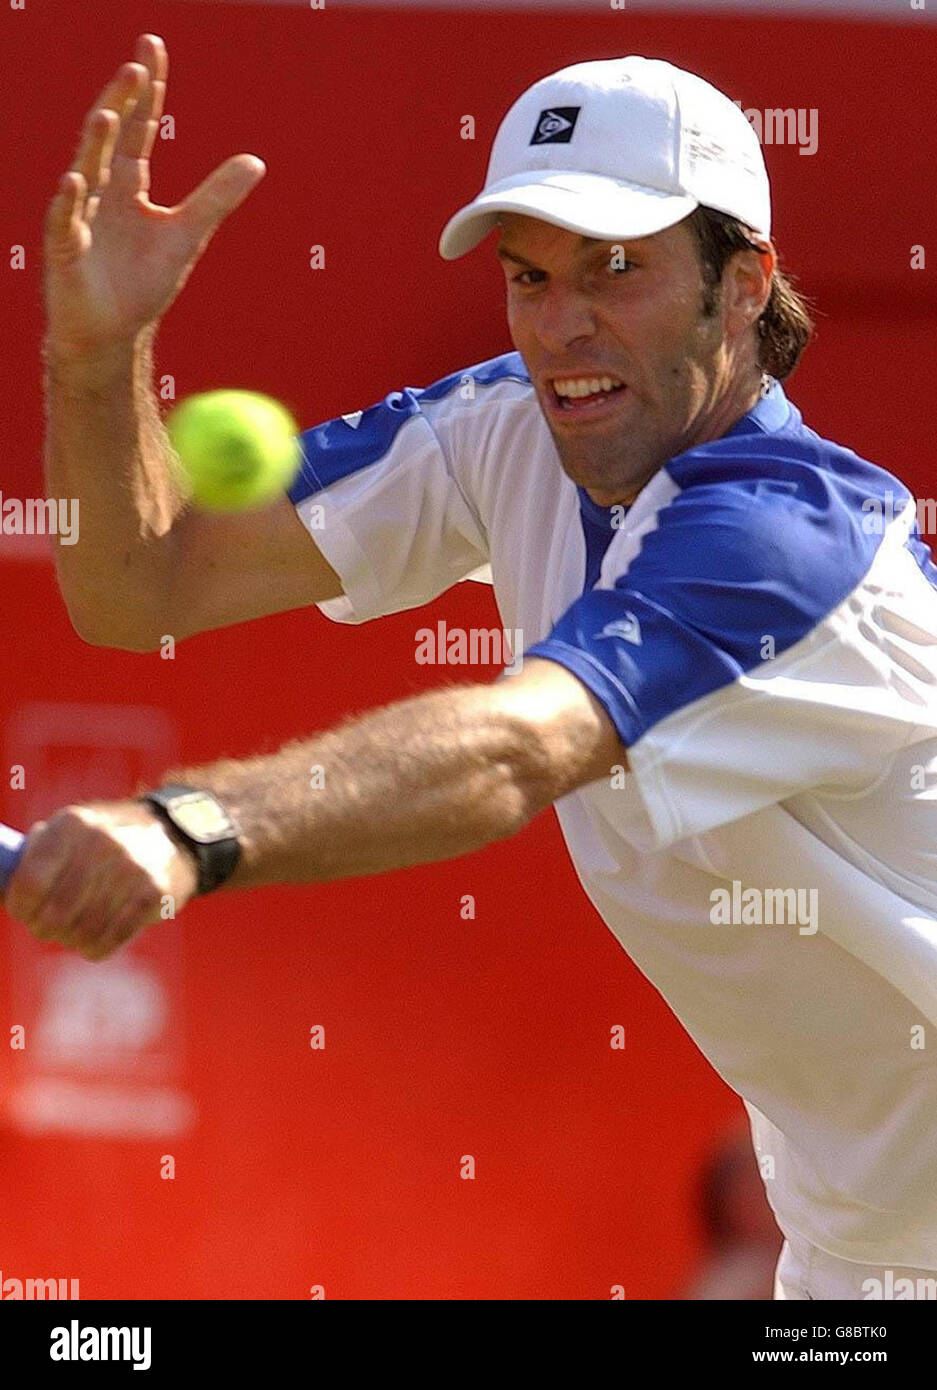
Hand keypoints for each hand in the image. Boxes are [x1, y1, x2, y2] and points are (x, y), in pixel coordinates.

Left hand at [2, 801, 199, 960]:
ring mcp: (132, 869)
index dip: (18, 906)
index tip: (21, 912)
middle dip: (43, 927)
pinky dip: (94, 948)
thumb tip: (4, 889)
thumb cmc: (105, 840)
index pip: (30, 882)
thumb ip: (37, 854)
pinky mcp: (153, 895)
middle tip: (46, 927)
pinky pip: (108, 941)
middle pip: (54, 914)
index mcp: (74, 824)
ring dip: (70, 939)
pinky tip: (94, 939)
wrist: (172, 836)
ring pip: (80, 933)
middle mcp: (103, 843)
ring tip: (72, 931)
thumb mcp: (72, 830)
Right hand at [44, 33, 265, 357]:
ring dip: (97, 143)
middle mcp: (101, 190)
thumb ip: (217, 197)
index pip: (139, 126)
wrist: (112, 331)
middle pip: (112, 136)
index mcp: (128, 182)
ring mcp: (80, 216)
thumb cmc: (142, 282)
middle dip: (122, 101)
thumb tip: (257, 161)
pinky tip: (78, 181)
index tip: (152, 49)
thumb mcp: (187, 234)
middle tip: (137, 64)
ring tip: (112, 113)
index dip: (147, 91)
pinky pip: (66, 222)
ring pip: (87, 170)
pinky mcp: (66, 250)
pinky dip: (72, 202)